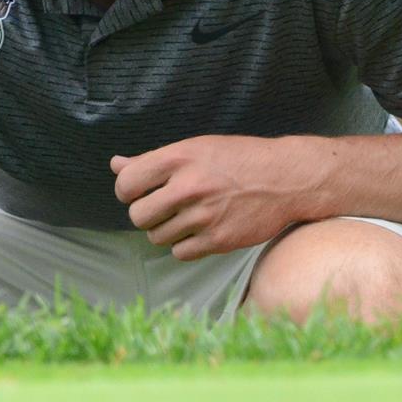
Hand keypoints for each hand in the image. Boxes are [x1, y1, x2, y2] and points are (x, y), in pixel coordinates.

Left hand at [109, 136, 312, 261]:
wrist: (286, 178)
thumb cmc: (237, 158)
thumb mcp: (194, 148)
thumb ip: (152, 160)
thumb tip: (115, 165)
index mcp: (178, 159)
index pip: (126, 184)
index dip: (128, 190)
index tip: (140, 191)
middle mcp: (189, 187)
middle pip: (138, 216)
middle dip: (146, 214)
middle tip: (163, 207)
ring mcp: (204, 216)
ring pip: (157, 237)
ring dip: (166, 230)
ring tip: (186, 216)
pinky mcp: (219, 240)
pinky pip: (180, 253)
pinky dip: (185, 245)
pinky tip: (199, 230)